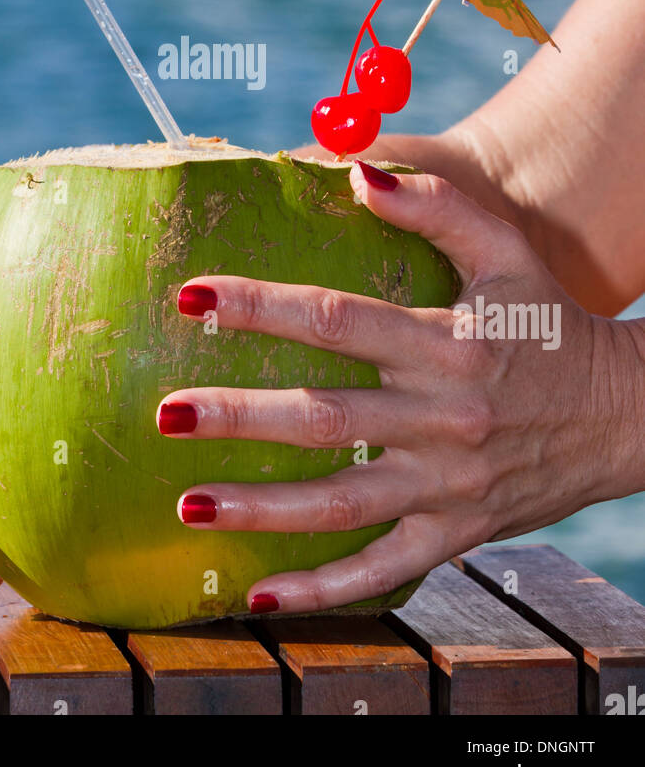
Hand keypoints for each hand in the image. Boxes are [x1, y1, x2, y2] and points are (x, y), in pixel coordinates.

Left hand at [159, 162, 640, 614]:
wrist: (626, 413)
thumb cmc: (553, 322)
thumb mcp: (506, 252)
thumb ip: (437, 206)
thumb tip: (357, 173)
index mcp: (448, 343)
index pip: (338, 319)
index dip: (261, 306)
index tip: (192, 296)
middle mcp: (444, 417)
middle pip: (326, 419)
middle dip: (240, 417)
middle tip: (167, 415)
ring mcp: (449, 485)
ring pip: (341, 504)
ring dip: (262, 511)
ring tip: (188, 507)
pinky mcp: (456, 533)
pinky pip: (383, 568)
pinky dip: (324, 589)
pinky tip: (261, 593)